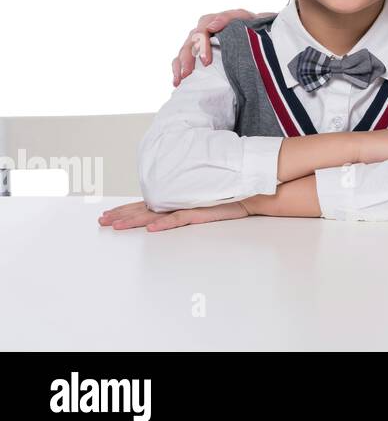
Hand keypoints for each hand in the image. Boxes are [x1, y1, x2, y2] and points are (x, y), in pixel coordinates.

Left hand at [99, 198, 250, 231]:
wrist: (251, 191)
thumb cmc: (229, 196)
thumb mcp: (202, 201)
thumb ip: (185, 204)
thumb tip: (167, 214)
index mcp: (176, 198)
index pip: (145, 205)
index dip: (126, 209)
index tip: (108, 214)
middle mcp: (178, 201)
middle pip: (144, 209)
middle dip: (121, 215)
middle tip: (102, 220)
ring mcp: (188, 205)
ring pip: (155, 214)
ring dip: (134, 220)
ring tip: (116, 226)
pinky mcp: (200, 211)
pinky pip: (179, 219)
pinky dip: (165, 224)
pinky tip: (151, 229)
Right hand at [172, 8, 274, 86]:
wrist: (259, 37)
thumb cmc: (254, 27)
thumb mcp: (250, 19)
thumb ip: (232, 17)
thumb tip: (212, 26)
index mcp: (215, 20)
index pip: (203, 27)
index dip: (202, 44)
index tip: (205, 61)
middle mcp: (204, 30)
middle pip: (191, 41)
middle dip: (188, 58)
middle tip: (189, 73)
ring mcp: (198, 42)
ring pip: (184, 50)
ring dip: (181, 65)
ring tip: (182, 79)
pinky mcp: (196, 54)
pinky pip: (181, 60)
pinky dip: (178, 70)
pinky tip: (178, 82)